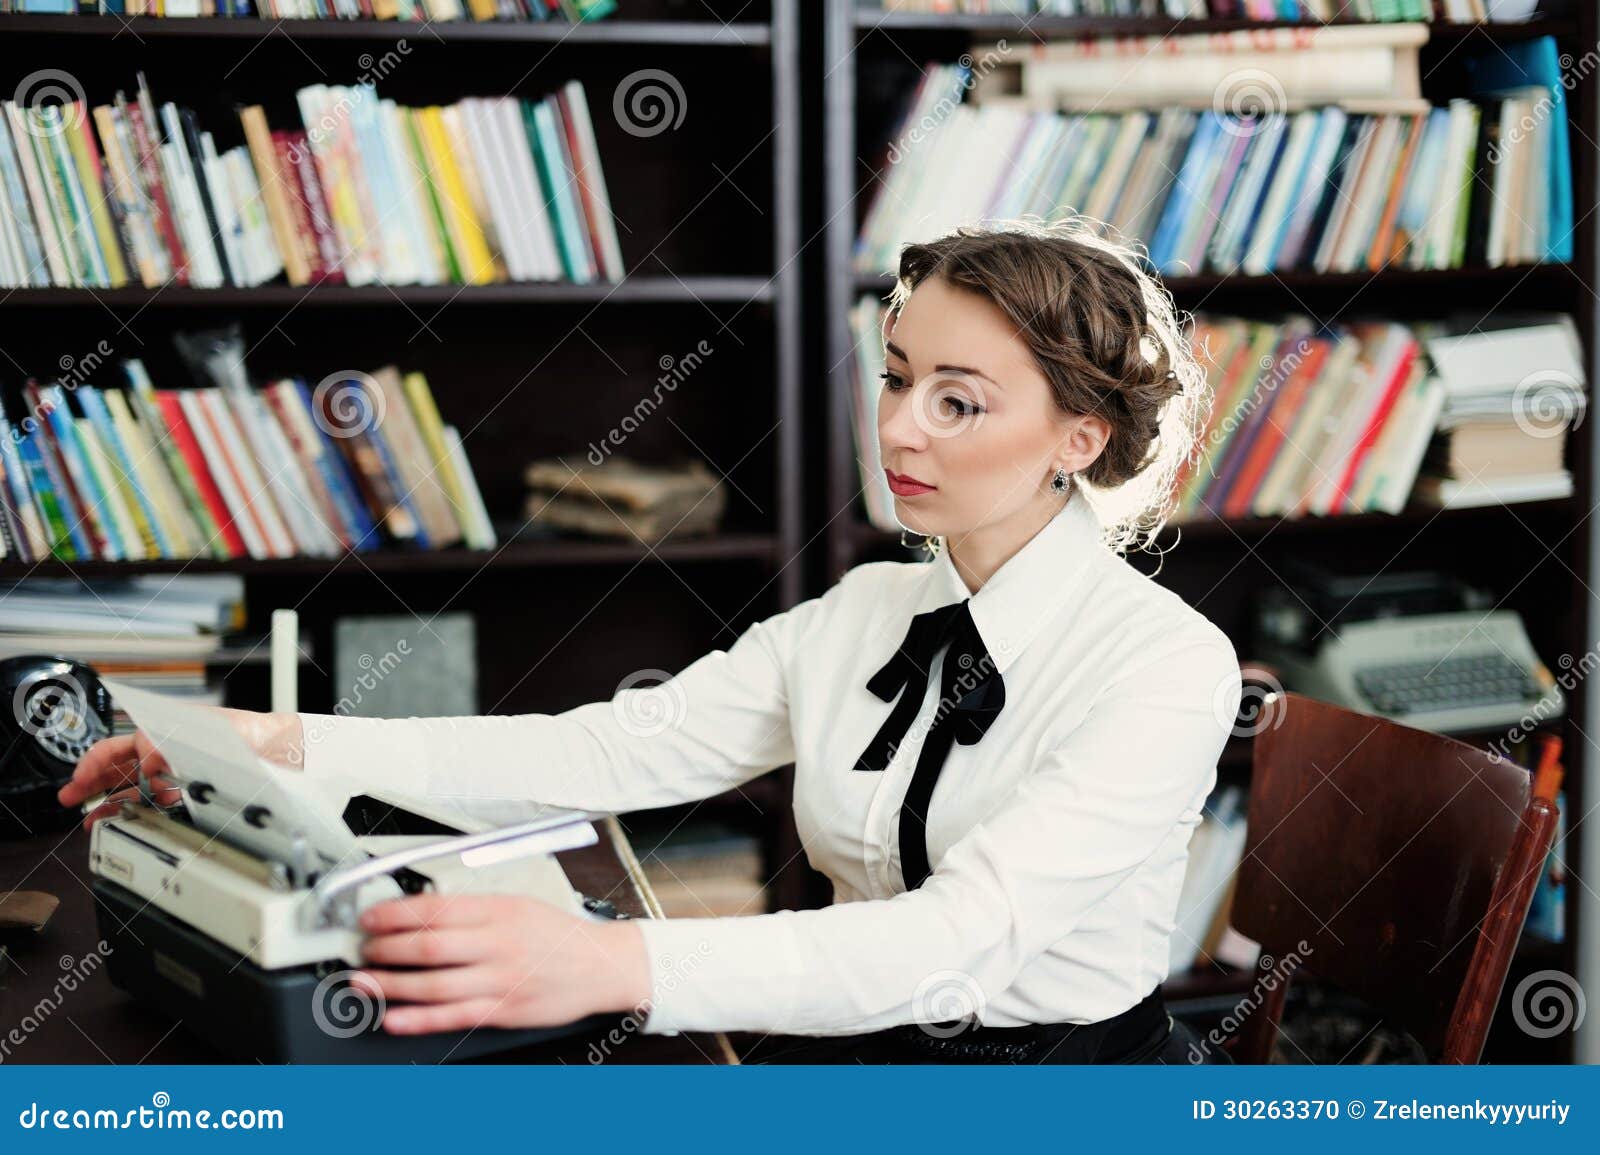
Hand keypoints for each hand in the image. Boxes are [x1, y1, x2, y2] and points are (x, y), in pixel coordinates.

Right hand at [58, 708, 305, 828]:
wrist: (285, 754)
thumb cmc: (250, 734)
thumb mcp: (207, 733)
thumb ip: (172, 744)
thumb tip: (147, 761)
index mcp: (164, 732)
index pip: (118, 746)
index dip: (95, 763)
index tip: (81, 781)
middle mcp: (167, 752)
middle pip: (117, 767)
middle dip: (90, 782)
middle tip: (69, 798)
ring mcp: (177, 773)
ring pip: (132, 787)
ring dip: (109, 802)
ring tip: (90, 818)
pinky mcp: (190, 793)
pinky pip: (155, 804)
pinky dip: (137, 813)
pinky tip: (125, 821)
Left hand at [351, 894, 652, 1034]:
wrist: (600, 966)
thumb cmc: (557, 935)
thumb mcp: (518, 904)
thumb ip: (473, 909)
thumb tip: (420, 912)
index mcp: (500, 910)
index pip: (437, 908)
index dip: (395, 913)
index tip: (370, 917)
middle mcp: (499, 943)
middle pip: (429, 946)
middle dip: (386, 948)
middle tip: (363, 949)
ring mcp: (501, 980)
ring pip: (435, 984)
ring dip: (392, 984)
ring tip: (364, 981)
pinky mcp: (504, 1010)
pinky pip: (454, 1016)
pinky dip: (419, 1019)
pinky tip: (394, 1018)